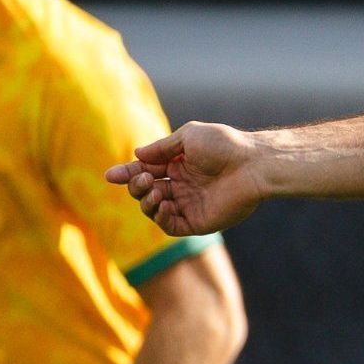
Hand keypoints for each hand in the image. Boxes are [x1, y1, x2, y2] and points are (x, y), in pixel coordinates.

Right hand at [108, 123, 268, 234]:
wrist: (253, 164)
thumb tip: (137, 154)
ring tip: (155, 190)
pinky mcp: (198, 222)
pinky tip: (164, 204)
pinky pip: (170, 226)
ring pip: (154, 210)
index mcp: (178, 165)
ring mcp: (189, 205)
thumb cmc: (224, 145)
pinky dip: (161, 217)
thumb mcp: (188, 137)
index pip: (145, 171)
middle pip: (146, 191)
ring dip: (146, 201)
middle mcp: (182, 186)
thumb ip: (162, 148)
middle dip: (137, 185)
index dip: (127, 174)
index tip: (110, 176)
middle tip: (143, 178)